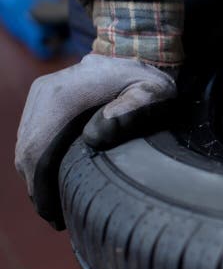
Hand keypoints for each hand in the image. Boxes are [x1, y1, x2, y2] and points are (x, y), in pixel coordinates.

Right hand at [15, 54, 176, 228]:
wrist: (137, 49)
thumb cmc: (149, 79)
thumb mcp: (151, 93)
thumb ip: (129, 113)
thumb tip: (93, 137)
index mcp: (64, 96)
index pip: (38, 150)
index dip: (41, 187)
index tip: (54, 215)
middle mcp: (45, 93)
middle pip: (26, 151)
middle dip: (36, 188)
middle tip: (54, 218)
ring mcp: (42, 93)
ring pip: (25, 144)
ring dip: (35, 177)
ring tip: (53, 206)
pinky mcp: (44, 96)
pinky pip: (31, 134)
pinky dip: (37, 160)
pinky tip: (52, 180)